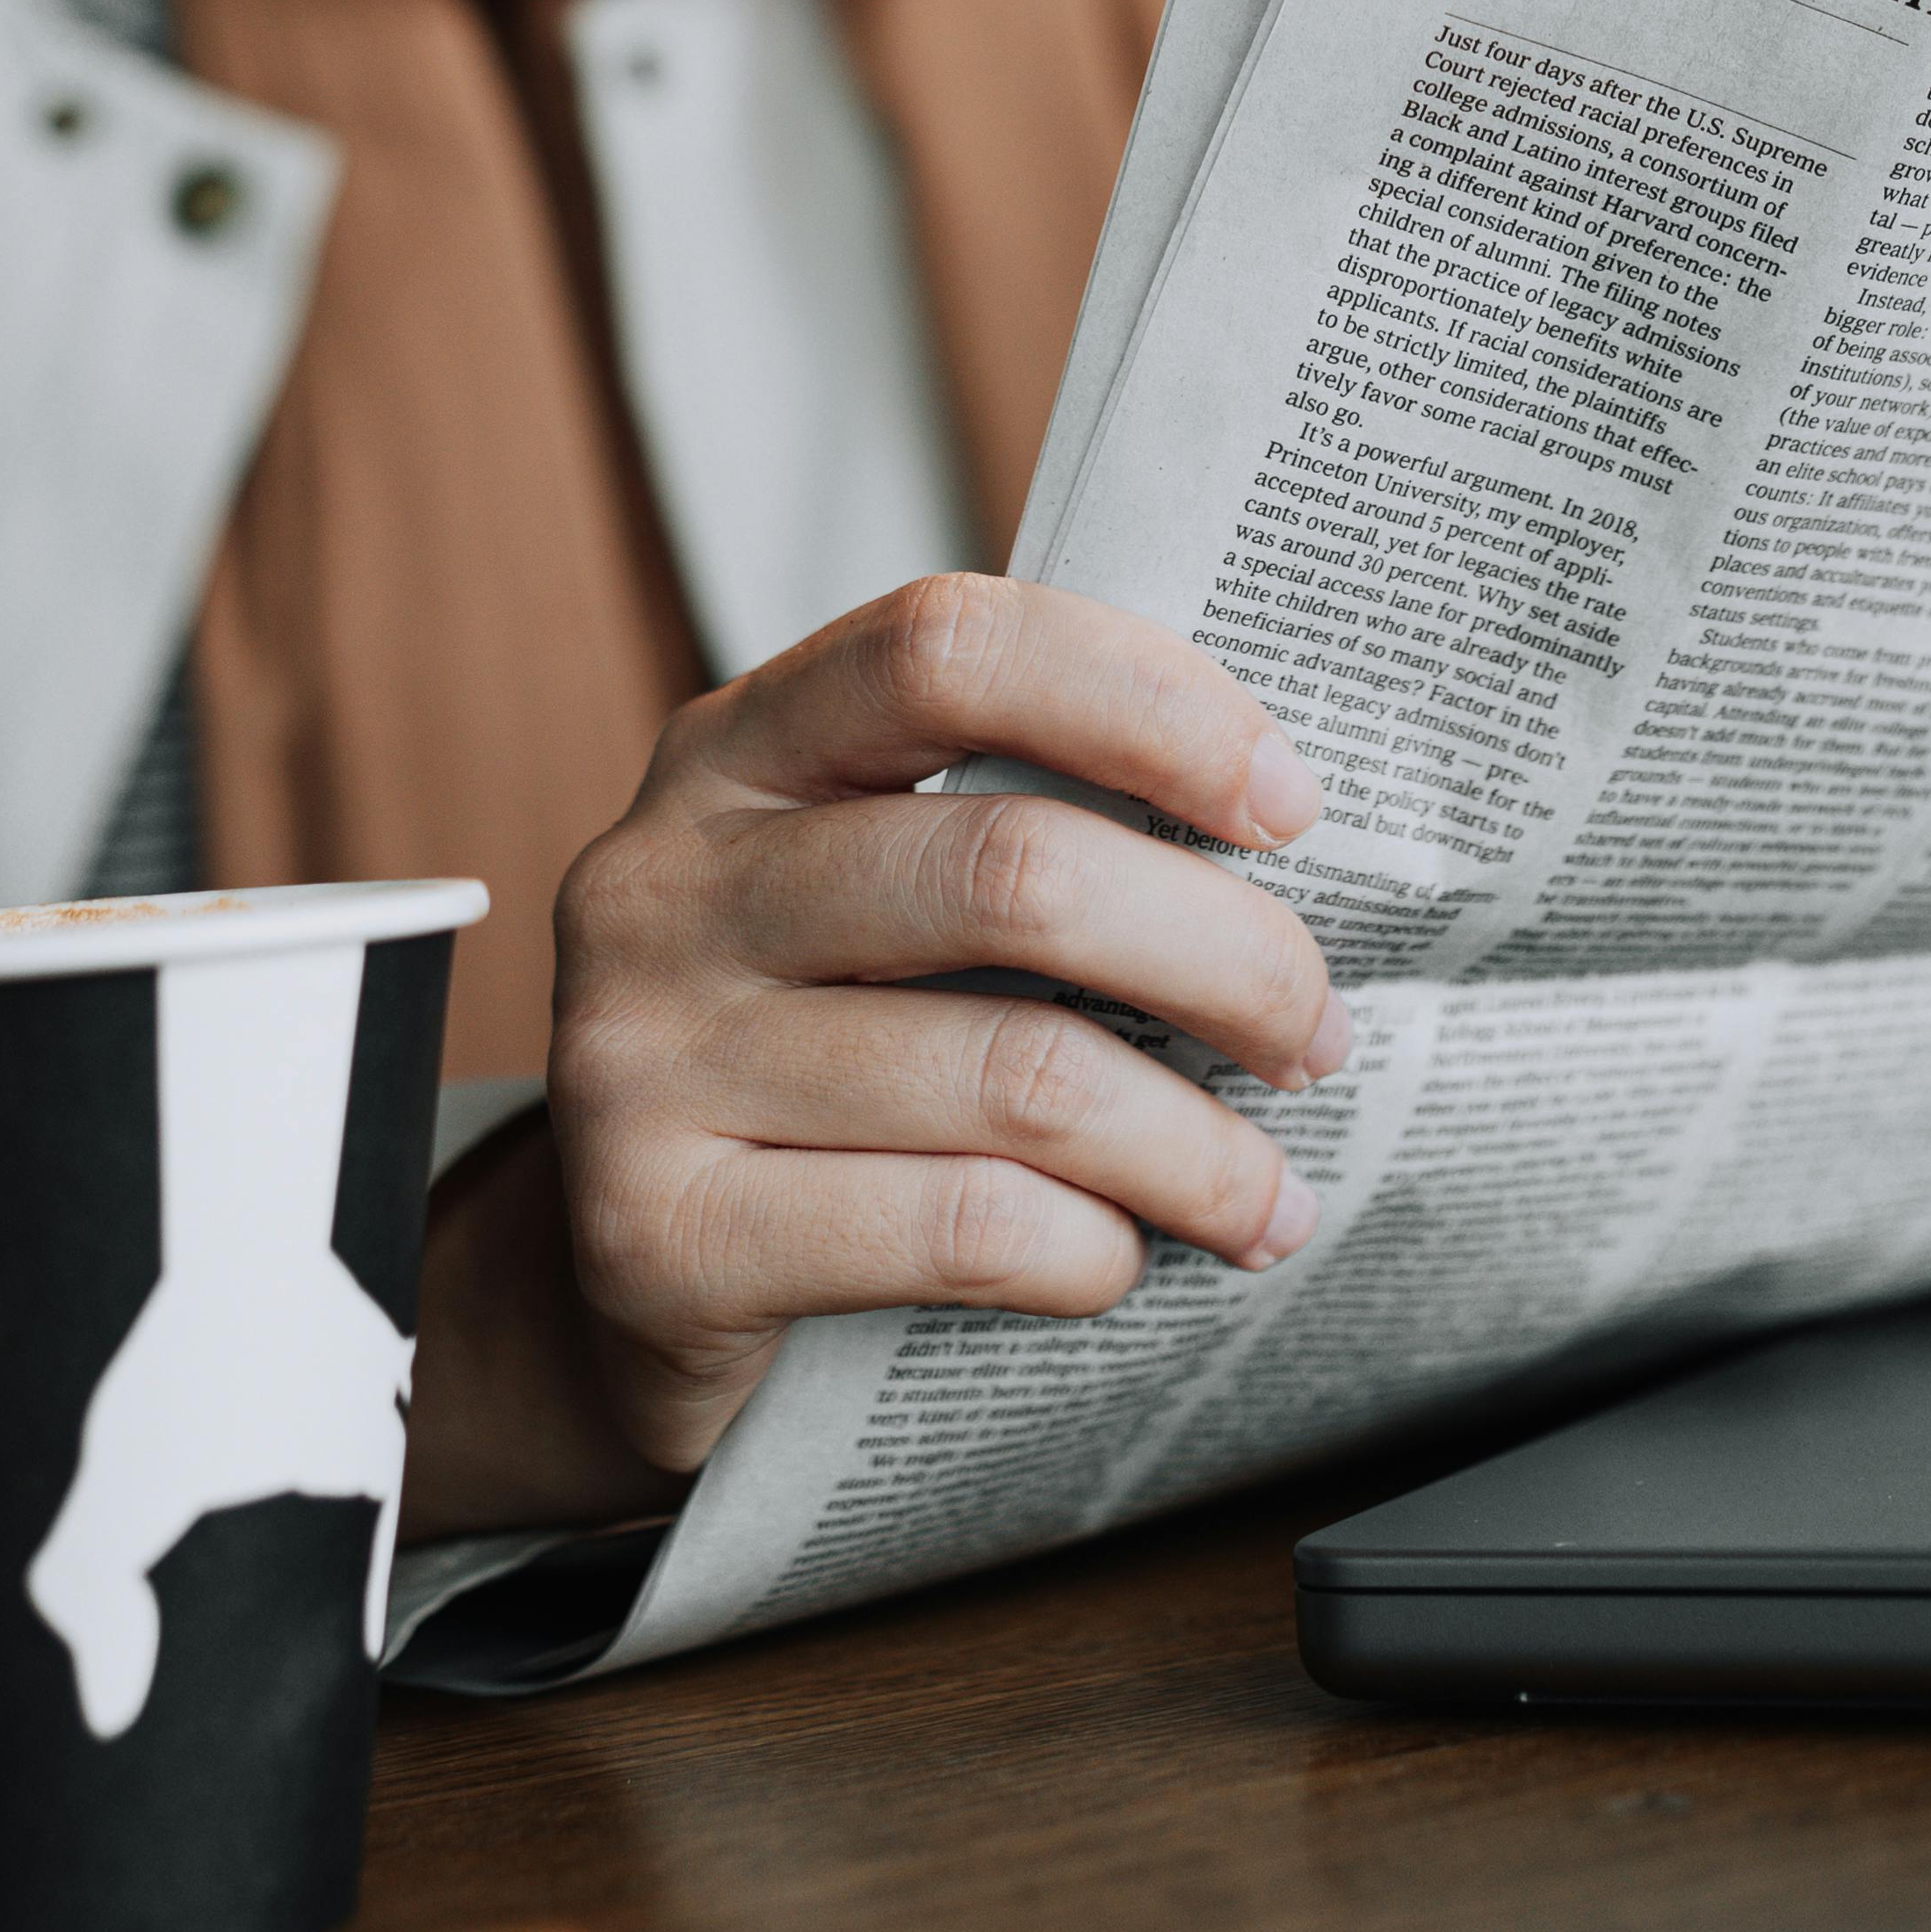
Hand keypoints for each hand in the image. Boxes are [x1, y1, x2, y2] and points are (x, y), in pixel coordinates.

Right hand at [404, 572, 1344, 1533]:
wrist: (616, 1283)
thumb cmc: (813, 1054)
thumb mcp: (873, 902)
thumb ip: (1014, 830)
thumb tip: (1286, 842)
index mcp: (733, 748)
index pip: (949, 649)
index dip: (1146, 704)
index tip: (1288, 803)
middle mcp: (662, 881)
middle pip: (1013, 870)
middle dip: (1224, 958)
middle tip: (1314, 1032)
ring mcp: (641, 1060)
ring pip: (1014, 1073)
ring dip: (1193, 1145)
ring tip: (1267, 1192)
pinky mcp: (659, 1238)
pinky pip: (958, 1226)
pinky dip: (1090, 1250)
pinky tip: (1123, 1258)